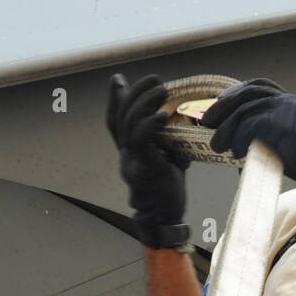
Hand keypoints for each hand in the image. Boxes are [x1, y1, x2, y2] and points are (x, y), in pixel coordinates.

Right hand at [106, 73, 190, 247]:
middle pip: (123, 116)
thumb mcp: (168, 157)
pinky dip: (150, 124)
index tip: (118, 80)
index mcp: (129, 151)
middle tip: (156, 80)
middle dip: (137, 93)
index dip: (114, 99)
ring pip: (130, 124)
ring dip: (146, 102)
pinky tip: (162, 115)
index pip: (115, 120)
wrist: (165, 216)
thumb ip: (166, 139)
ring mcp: (131, 161)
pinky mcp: (144, 168)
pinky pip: (142, 141)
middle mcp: (125, 154)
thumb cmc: (169, 188)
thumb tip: (180, 118)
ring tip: (163, 90)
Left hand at [200, 80, 295, 194]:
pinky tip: (236, 151)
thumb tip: (243, 142)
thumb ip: (270, 132)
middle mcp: (286, 100)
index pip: (259, 85)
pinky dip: (239, 139)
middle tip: (207, 122)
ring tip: (217, 145)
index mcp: (290, 101)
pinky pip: (251, 127)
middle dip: (222, 108)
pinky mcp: (280, 124)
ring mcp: (284, 110)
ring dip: (226, 130)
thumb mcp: (291, 137)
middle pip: (246, 94)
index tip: (221, 100)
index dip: (236, 91)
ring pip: (245, 112)